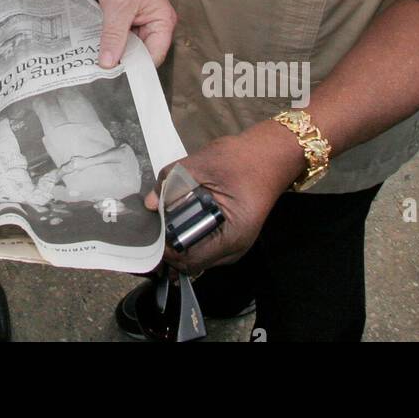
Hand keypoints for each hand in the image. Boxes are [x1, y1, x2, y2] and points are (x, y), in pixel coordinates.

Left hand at [92, 0, 175, 67]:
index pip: (154, 56)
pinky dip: (113, 41)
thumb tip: (109, 63)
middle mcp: (157, 25)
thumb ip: (114, 37)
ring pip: (132, 47)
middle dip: (125, 60)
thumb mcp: (117, 8)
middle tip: (103, 70)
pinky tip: (100, 46)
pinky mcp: (132, 20)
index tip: (118, 76)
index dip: (137, 67)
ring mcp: (144, 23)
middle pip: (143, 54)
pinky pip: (124, 37)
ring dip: (117, 50)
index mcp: (163, 22)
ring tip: (99, 59)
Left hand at [145, 123, 300, 274]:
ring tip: (164, 221)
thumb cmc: (241, 160)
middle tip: (153, 226)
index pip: (189, 260)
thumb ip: (171, 182)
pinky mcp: (231, 236)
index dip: (165, 249)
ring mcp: (234, 245)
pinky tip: (179, 219)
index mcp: (231, 236)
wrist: (269, 154)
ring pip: (197, 255)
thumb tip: (149, 202)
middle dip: (170, 246)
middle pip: (192, 262)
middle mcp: (234, 248)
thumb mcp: (202, 164)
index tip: (151, 231)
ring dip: (179, 241)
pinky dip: (189, 236)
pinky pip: (205, 245)